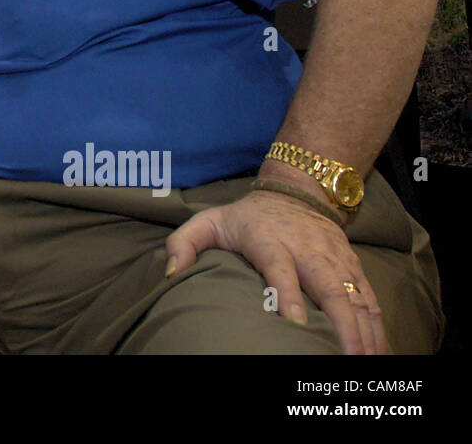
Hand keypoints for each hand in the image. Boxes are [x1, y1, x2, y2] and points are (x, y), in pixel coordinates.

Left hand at [165, 191, 387, 353]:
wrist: (297, 190)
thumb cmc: (246, 216)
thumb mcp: (209, 220)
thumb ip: (184, 243)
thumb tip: (171, 273)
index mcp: (268, 240)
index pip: (279, 267)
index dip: (287, 293)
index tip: (294, 321)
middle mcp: (306, 249)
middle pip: (328, 286)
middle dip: (340, 323)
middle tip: (345, 357)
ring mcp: (333, 258)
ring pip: (354, 295)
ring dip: (364, 330)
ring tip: (369, 362)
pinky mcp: (352, 266)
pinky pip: (369, 297)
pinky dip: (378, 324)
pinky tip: (381, 350)